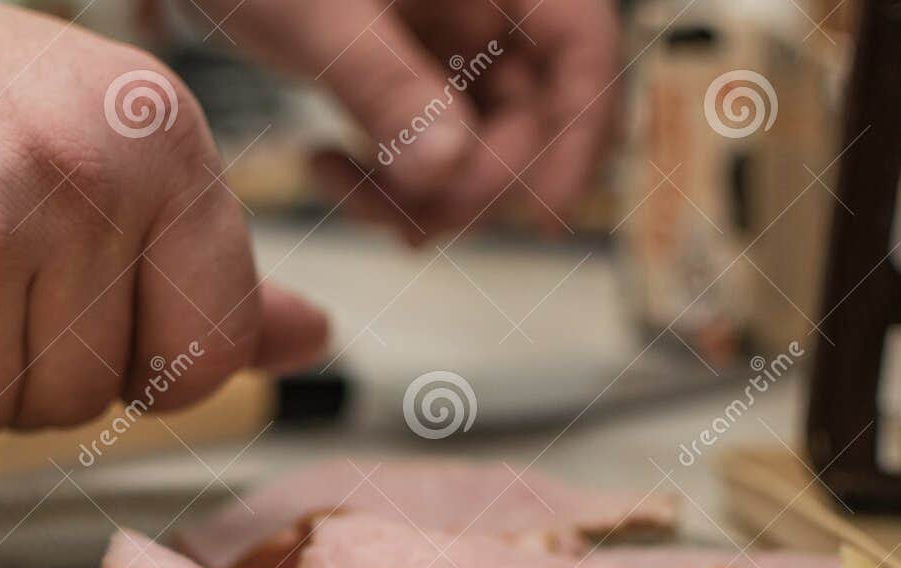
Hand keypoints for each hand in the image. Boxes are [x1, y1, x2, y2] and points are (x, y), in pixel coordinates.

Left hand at [192, 0, 619, 239]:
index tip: (545, 212)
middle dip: (470, 180)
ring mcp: (435, 28)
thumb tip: (449, 172)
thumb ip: (385, 85)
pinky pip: (417, 135)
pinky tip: (325, 169)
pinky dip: (384, 173)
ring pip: (470, 134)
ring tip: (338, 187)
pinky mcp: (391, 58)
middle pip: (527, 109)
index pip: (581, 44)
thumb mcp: (318, 11)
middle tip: (401, 215)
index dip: (579, 131)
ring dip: (418, 190)